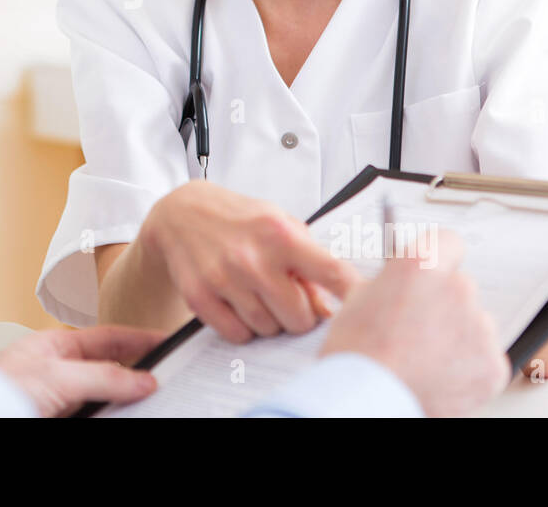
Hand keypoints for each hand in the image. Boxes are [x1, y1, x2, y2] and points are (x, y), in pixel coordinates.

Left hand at [0, 326, 166, 416]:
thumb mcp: (59, 376)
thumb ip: (104, 377)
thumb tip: (144, 380)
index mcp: (56, 347)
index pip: (109, 339)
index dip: (140, 339)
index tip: (168, 343)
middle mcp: (59, 372)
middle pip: (110, 371)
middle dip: (138, 374)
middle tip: (168, 378)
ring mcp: (60, 400)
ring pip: (104, 398)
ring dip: (126, 402)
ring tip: (153, 402)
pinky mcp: (61, 419)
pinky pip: (96, 416)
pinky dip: (112, 416)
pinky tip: (126, 417)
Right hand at [137, 179, 360, 342]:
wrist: (181, 214)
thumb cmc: (238, 219)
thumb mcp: (280, 225)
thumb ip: (308, 263)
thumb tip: (329, 307)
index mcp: (281, 234)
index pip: (331, 272)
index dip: (354, 294)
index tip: (366, 308)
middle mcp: (254, 257)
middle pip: (300, 317)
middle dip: (299, 315)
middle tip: (288, 298)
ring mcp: (225, 279)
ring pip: (268, 329)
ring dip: (269, 320)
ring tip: (258, 295)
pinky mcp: (200, 296)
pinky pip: (237, 334)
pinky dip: (243, 327)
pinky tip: (238, 304)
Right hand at [320, 230, 510, 416]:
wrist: (366, 400)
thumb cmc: (357, 352)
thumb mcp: (358, 298)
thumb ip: (392, 281)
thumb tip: (401, 281)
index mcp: (423, 263)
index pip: (447, 242)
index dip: (436, 257)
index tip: (430, 273)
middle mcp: (459, 288)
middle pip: (460, 287)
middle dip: (442, 303)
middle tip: (415, 327)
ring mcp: (480, 327)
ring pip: (474, 324)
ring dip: (456, 335)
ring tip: (423, 357)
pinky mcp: (493, 365)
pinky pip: (484, 358)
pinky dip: (467, 368)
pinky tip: (438, 375)